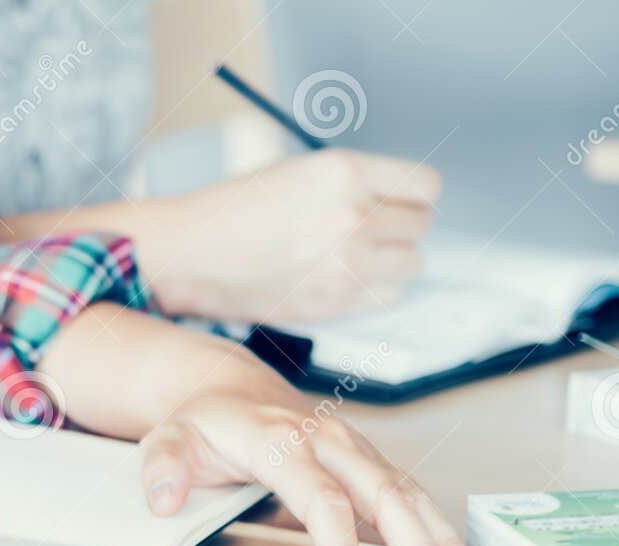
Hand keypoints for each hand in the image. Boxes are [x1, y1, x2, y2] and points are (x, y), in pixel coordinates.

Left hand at [38, 307, 490, 545]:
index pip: (322, 500)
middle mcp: (328, 440)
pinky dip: (440, 530)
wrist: (230, 390)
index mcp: (281, 441)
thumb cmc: (202, 424)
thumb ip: (162, 468)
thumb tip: (162, 500)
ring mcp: (354, 449)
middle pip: (384, 496)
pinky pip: (411, 496)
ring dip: (444, 541)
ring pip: (408, 495)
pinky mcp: (368, 462)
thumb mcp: (167, 440)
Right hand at [136, 150, 440, 323]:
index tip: (399, 202)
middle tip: (372, 230)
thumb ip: (353, 184)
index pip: (425, 186)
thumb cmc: (237, 210)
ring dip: (392, 260)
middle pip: (420, 225)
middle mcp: (352, 216)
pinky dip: (374, 288)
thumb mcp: (301, 172)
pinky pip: (388, 295)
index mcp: (344, 172)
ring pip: (412, 263)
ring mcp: (346, 263)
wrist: (193, 253)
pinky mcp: (335, 301)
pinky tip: (344, 277)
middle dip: (400, 227)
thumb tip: (399, 203)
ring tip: (360, 256)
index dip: (411, 195)